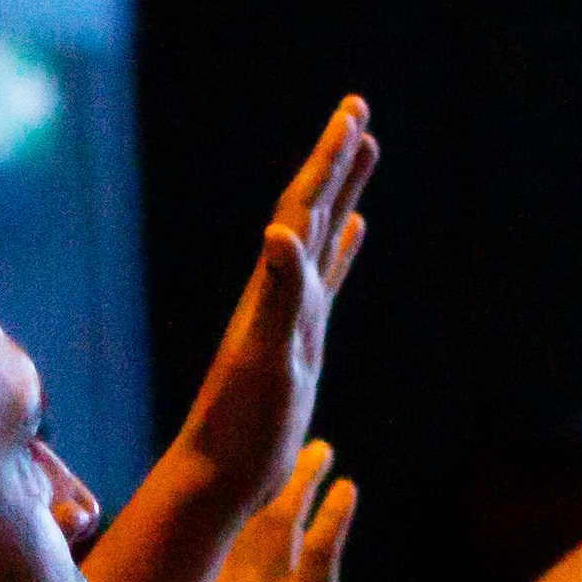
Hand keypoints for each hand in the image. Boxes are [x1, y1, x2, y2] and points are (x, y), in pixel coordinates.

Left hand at [159, 98, 380, 516]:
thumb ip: (277, 294)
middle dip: (336, 158)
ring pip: (321, 235)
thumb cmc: (241, 424)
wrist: (218, 473)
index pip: (304, 208)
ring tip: (363, 150)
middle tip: (356, 108)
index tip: (352, 112)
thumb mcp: (266, 357)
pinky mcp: (301, 340)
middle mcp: (280, 290)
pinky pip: (326, 280)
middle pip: (312, 207)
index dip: (329, 160)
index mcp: (275, 286)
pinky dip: (340, 249)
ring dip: (342, 192)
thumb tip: (280, 232)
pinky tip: (351, 232)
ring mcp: (293, 312)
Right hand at [195, 443, 358, 581]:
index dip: (239, 497)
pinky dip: (335, 510)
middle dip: (272, 475)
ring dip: (304, 479)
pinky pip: (323, 543)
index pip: (221, 534)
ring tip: (321, 451)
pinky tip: (347, 488)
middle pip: (250, 514)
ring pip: (285, 518)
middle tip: (291, 446)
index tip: (253, 472)